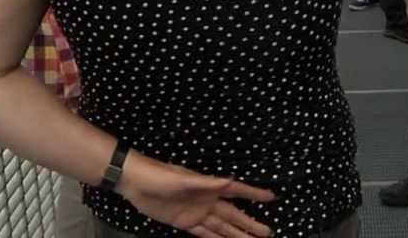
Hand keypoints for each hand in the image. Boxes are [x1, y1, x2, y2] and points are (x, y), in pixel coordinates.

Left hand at [118, 152, 275, 237]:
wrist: (135, 182)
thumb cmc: (159, 175)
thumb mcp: (181, 179)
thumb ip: (206, 183)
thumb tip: (229, 181)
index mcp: (209, 187)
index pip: (236, 190)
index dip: (254, 194)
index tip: (272, 198)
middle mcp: (207, 201)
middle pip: (233, 215)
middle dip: (250, 224)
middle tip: (269, 233)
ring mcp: (196, 213)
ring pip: (222, 227)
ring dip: (236, 235)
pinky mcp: (184, 222)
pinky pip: (205, 234)